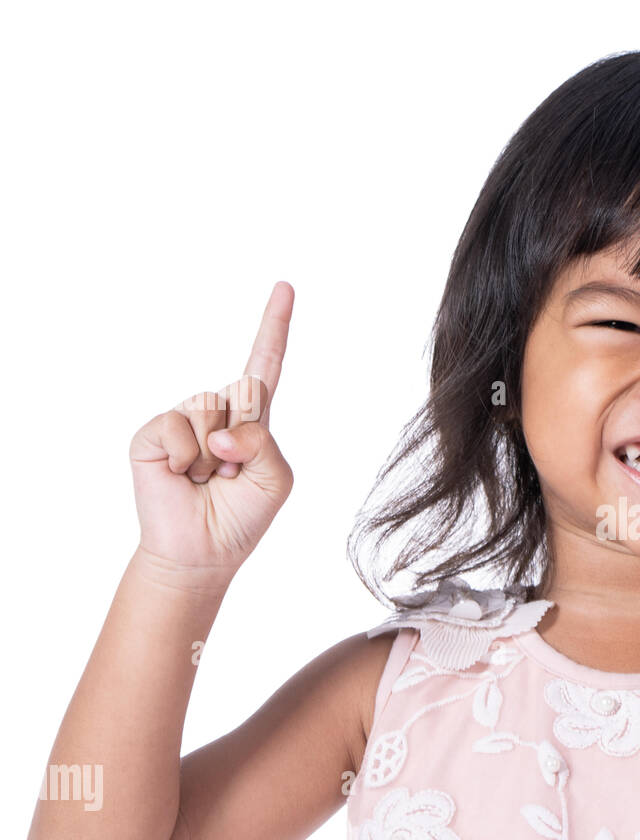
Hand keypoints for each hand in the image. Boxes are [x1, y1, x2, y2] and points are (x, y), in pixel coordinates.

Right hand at [128, 282, 295, 584]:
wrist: (202, 552)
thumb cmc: (242, 516)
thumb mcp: (275, 479)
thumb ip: (263, 444)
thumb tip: (219, 431)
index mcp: (252, 419)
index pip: (265, 364)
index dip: (274, 326)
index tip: (286, 287)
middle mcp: (217, 411)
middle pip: (246, 394)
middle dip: (247, 441)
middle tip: (232, 477)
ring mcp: (183, 420)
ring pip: (213, 411)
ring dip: (217, 457)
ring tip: (207, 480)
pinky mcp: (154, 433)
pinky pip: (181, 429)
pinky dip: (189, 460)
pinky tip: (184, 478)